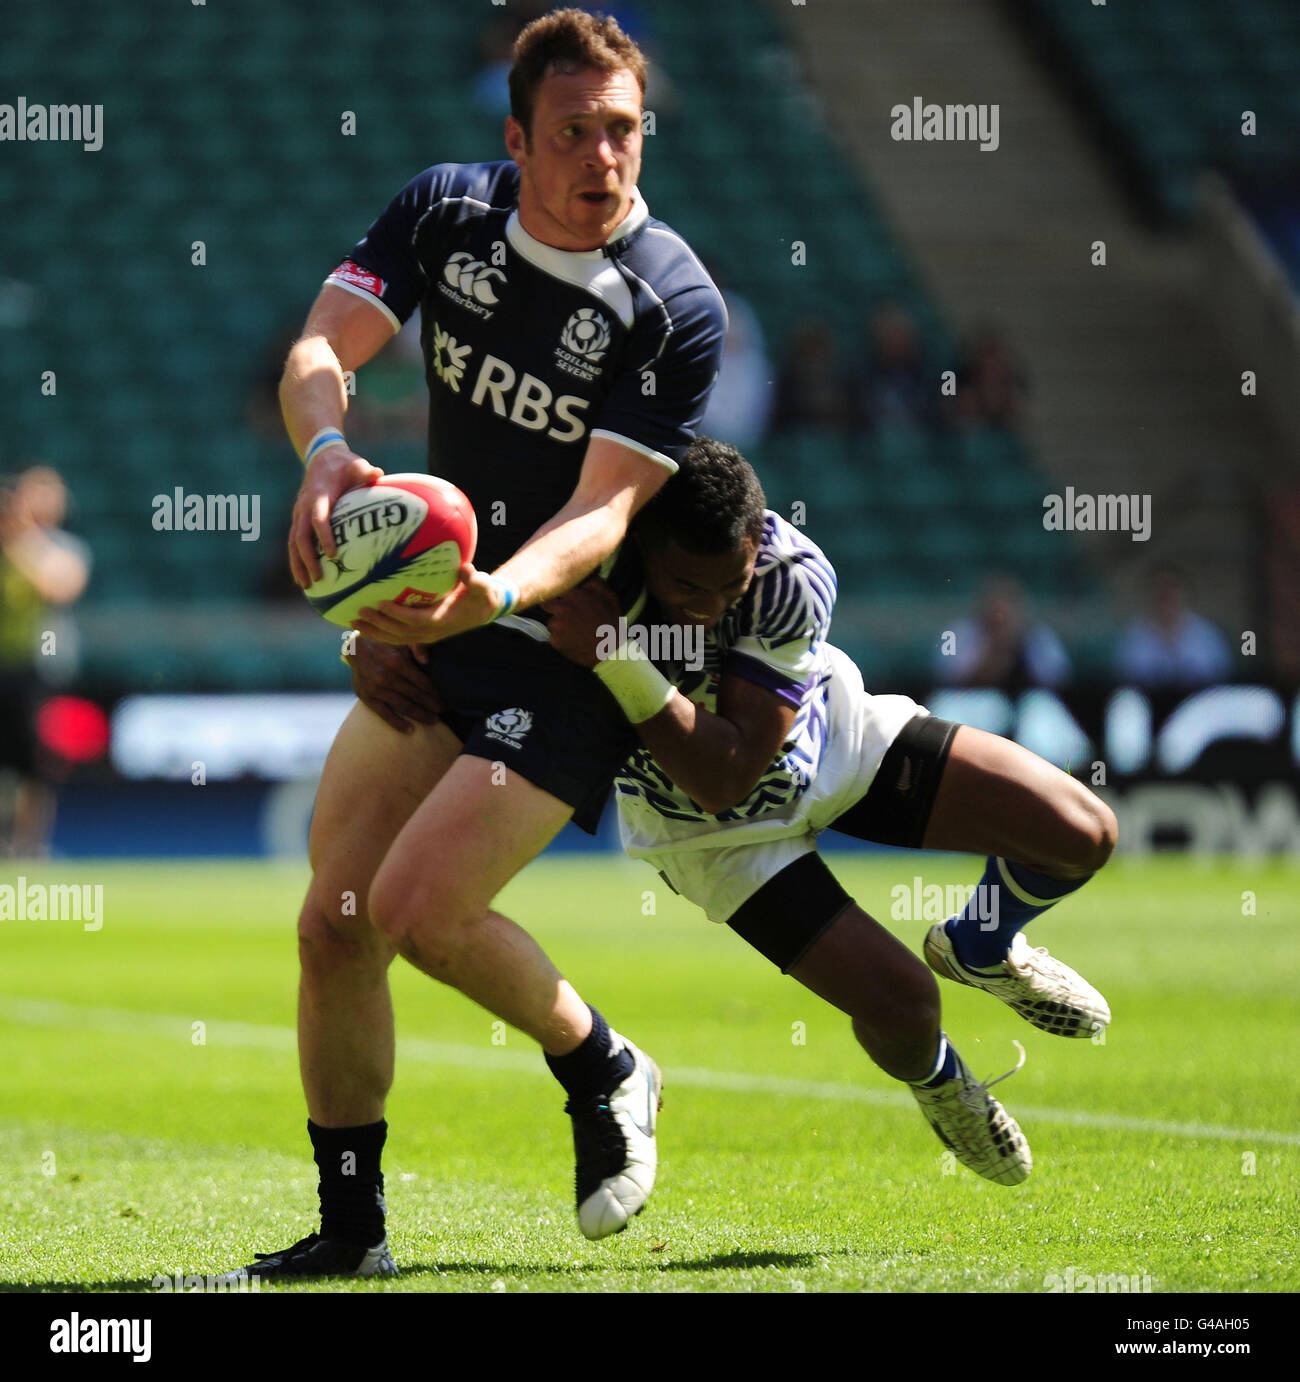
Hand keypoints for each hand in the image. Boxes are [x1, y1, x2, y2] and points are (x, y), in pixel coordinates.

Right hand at [288, 448, 383, 587]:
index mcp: (318, 495)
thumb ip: (365, 471)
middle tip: (318, 578)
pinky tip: (304, 579)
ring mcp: (299, 514)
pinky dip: (296, 560)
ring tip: (306, 586)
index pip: (318, 519)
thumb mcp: (356, 464)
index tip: (333, 554)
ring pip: (293, 542)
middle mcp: (304, 506)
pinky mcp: (298, 520)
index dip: (324, 536)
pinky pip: (294, 542)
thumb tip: (378, 475)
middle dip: (307, 558)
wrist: (322, 458)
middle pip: (301, 536)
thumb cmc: (344, 465)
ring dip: (298, 564)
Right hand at [347, 635, 442, 733]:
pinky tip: (411, 730)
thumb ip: (417, 646)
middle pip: (416, 696)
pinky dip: (398, 723)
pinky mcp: (367, 698)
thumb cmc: (385, 645)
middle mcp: (387, 677)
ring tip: (434, 720)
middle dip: (433, 705)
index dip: (437, 693)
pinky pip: (385, 714)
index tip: (448, 700)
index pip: (423, 683)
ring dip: (421, 715)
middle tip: (445, 712)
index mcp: (397, 662)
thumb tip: (426, 661)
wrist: (355, 650)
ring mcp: (376, 690)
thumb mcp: (401, 640)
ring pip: (404, 707)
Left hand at [350, 562, 503, 646]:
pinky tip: (363, 624)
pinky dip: (379, 632)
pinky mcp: (421, 633)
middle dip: (378, 624)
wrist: (485, 610)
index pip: (416, 620)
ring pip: (395, 637)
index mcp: (443, 620)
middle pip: (400, 632)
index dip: (398, 614)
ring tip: (352, 622)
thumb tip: (466, 568)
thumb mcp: (484, 586)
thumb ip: (475, 580)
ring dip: (374, 631)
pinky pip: (397, 636)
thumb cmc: (483, 595)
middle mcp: (432, 631)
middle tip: (358, 611)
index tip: (381, 603)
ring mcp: (425, 635)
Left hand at [543, 578, 620, 667]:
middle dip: (553, 608)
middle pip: (546, 604)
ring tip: (574, 631)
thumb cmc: (611, 624)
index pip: (555, 588)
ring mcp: (557, 625)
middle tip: (566, 615)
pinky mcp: (555, 640)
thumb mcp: (610, 598)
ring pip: (551, 622)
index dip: (559, 594)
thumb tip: (583, 578)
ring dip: (558, 625)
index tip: (563, 598)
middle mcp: (562, 608)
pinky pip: (553, 637)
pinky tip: (573, 640)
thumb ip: (595, 583)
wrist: (610, 652)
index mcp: (574, 595)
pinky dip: (560, 639)